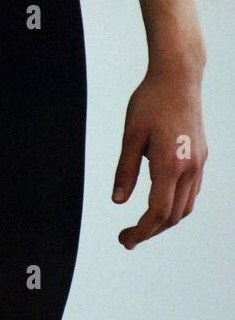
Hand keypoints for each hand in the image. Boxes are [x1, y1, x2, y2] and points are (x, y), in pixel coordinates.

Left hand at [113, 65, 206, 248]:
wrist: (178, 78)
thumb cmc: (150, 102)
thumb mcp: (130, 135)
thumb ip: (125, 170)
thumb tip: (117, 200)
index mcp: (171, 164)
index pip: (158, 211)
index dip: (141, 231)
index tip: (124, 240)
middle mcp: (190, 168)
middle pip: (174, 215)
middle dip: (151, 230)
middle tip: (127, 238)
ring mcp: (199, 163)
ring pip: (186, 206)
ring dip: (165, 220)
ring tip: (141, 225)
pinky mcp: (201, 156)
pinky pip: (191, 191)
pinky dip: (176, 204)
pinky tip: (159, 203)